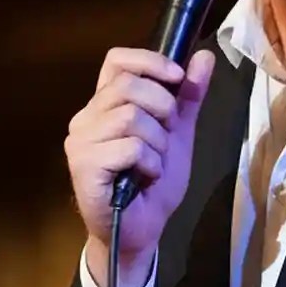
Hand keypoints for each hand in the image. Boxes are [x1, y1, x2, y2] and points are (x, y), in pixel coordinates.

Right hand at [65, 46, 215, 286]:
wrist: (142, 230)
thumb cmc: (153, 184)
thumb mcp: (178, 134)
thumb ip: (189, 97)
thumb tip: (204, 56)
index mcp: (105, 105)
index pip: (116, 60)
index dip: (149, 61)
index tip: (177, 78)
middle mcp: (86, 118)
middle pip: (128, 86)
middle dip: (162, 109)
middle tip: (167, 138)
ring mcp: (80, 142)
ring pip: (130, 116)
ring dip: (157, 142)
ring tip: (154, 162)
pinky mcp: (83, 166)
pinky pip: (128, 147)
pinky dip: (149, 163)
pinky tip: (145, 178)